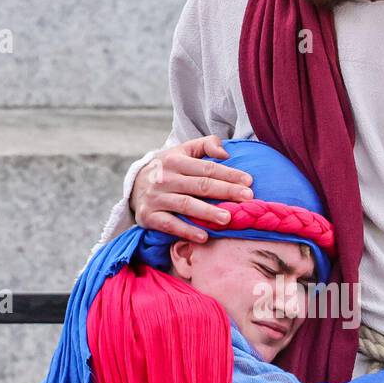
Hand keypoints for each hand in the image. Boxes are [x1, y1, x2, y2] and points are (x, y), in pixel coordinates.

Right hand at [130, 135, 254, 241]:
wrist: (134, 185)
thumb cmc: (168, 168)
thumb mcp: (183, 151)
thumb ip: (205, 145)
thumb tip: (225, 153)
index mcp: (175, 160)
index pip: (207, 168)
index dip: (229, 174)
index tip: (249, 182)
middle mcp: (164, 178)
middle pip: (200, 185)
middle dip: (226, 191)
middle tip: (247, 198)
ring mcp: (156, 198)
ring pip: (186, 205)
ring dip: (208, 212)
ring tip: (228, 219)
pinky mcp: (149, 216)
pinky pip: (169, 224)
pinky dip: (186, 231)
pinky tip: (204, 237)